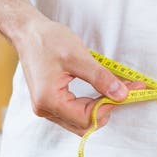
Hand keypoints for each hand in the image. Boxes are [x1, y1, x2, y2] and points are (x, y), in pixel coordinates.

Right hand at [14, 15, 145, 134]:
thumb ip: (100, 77)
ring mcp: (45, 107)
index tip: (128, 91)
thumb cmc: (49, 40)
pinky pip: (73, 113)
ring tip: (115, 90)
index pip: (86, 118)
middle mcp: (45, 109)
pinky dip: (89, 105)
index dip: (109, 106)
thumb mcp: (78, 56)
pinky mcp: (49, 102)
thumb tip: (121, 94)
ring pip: (79, 121)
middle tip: (125, 90)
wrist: (28, 32)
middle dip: (106, 108)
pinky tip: (100, 91)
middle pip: (83, 124)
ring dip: (99, 108)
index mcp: (49, 100)